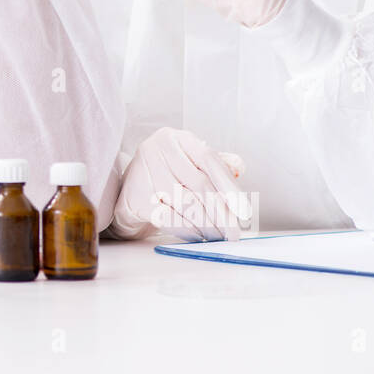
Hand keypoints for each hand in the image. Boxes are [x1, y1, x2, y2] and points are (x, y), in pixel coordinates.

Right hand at [113, 127, 250, 241]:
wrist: (130, 188)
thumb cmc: (167, 173)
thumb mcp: (191, 161)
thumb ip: (217, 163)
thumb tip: (238, 169)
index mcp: (177, 138)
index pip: (209, 159)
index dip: (229, 186)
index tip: (243, 210)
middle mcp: (159, 150)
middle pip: (200, 184)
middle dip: (221, 213)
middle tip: (233, 232)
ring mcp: (145, 173)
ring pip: (186, 204)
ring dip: (207, 225)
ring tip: (219, 236)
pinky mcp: (136, 197)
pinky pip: (169, 218)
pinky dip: (188, 230)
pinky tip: (199, 236)